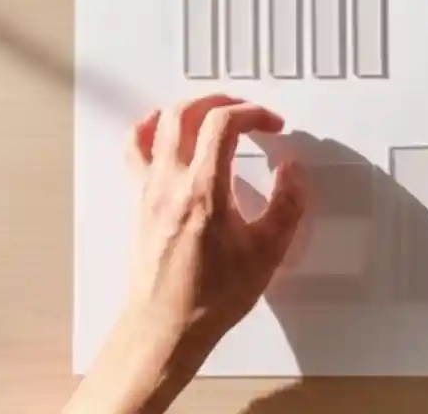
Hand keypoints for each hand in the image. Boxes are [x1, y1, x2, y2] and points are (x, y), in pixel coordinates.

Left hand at [125, 94, 303, 340]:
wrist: (167, 326)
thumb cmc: (213, 296)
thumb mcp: (267, 253)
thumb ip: (287, 205)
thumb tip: (292, 170)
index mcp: (204, 190)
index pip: (223, 123)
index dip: (253, 113)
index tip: (273, 125)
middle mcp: (171, 182)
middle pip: (186, 112)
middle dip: (221, 100)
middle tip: (247, 111)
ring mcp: (149, 189)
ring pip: (157, 124)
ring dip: (189, 108)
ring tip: (213, 114)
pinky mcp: (140, 201)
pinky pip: (136, 150)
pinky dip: (151, 129)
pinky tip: (164, 131)